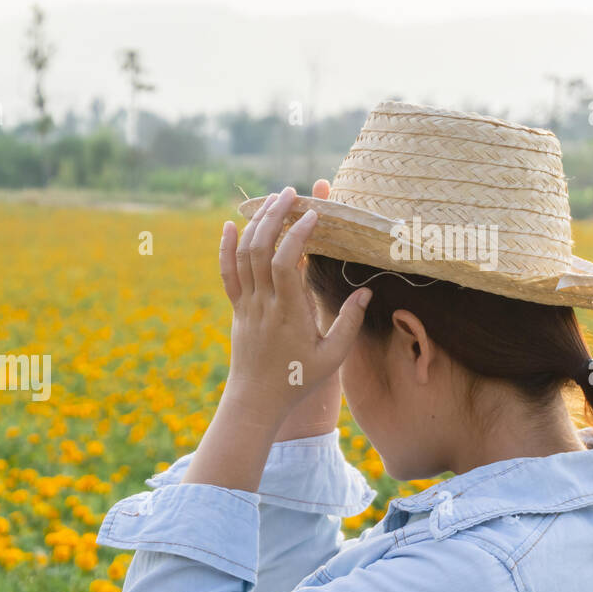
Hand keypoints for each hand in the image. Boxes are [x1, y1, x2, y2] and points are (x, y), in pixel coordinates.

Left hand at [219, 184, 370, 430]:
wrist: (255, 399)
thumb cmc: (297, 380)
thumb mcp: (332, 358)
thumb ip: (349, 323)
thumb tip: (366, 292)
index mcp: (288, 314)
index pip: (286, 264)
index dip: (296, 236)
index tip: (313, 215)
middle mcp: (263, 304)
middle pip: (261, 250)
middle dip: (274, 216)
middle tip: (291, 192)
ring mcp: (246, 305)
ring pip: (244, 256)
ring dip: (256, 224)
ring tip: (274, 200)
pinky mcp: (237, 308)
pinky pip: (228, 273)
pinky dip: (226, 247)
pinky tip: (230, 224)